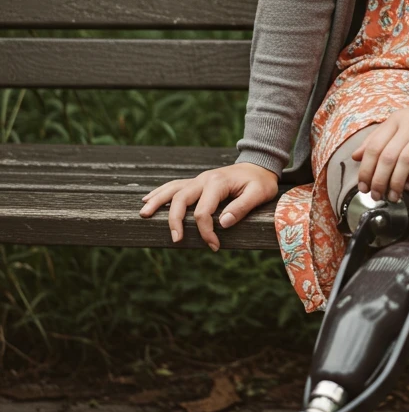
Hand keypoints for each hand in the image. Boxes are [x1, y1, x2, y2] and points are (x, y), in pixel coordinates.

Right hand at [138, 161, 280, 250]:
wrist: (259, 165)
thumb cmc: (261, 182)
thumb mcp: (259, 194)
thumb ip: (242, 207)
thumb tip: (222, 223)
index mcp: (218, 182)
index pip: (204, 211)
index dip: (206, 231)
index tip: (214, 246)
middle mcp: (204, 179)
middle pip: (181, 199)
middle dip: (175, 220)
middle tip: (176, 240)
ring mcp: (198, 179)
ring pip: (172, 189)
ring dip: (157, 201)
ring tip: (144, 214)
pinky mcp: (197, 182)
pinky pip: (174, 186)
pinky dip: (160, 192)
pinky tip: (147, 199)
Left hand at [352, 93, 408, 202]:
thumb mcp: (399, 120)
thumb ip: (377, 137)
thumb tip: (355, 156)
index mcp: (396, 120)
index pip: (374, 146)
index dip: (366, 169)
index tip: (363, 186)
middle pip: (388, 156)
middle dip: (379, 180)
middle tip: (376, 195)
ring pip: (405, 161)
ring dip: (396, 182)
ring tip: (392, 196)